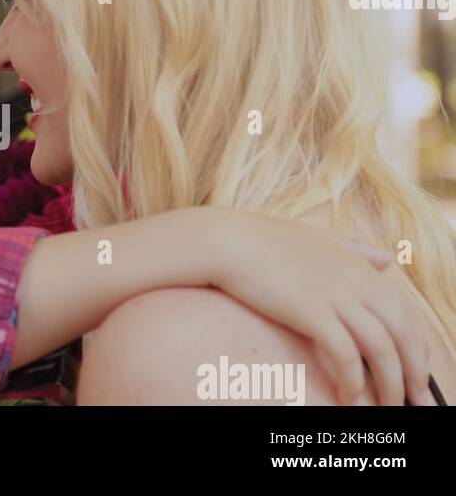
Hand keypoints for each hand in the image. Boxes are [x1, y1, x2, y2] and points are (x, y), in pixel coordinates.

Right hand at [203, 206, 431, 405]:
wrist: (226, 240)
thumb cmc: (262, 240)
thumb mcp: (317, 238)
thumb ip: (355, 249)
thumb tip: (386, 260)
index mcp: (359, 265)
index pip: (406, 312)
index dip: (417, 346)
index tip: (417, 371)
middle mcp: (355, 280)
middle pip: (403, 332)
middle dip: (415, 370)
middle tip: (415, 398)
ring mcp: (335, 295)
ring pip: (382, 347)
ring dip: (390, 383)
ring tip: (387, 405)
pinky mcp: (311, 312)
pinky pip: (345, 353)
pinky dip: (353, 379)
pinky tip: (349, 395)